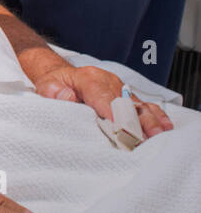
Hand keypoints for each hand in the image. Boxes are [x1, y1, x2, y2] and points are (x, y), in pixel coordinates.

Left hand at [31, 63, 172, 137]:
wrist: (62, 75)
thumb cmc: (55, 84)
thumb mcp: (46, 86)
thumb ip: (54, 92)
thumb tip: (69, 98)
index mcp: (89, 79)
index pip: (103, 97)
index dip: (112, 113)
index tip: (121, 129)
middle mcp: (108, 81)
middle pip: (125, 102)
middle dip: (135, 120)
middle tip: (145, 137)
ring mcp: (120, 87)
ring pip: (138, 103)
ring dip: (149, 119)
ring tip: (159, 134)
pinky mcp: (126, 94)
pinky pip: (143, 104)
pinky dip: (155, 115)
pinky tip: (165, 125)